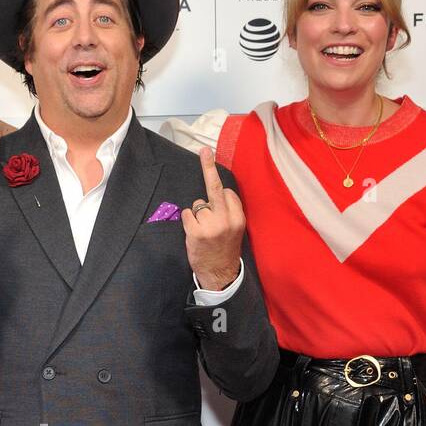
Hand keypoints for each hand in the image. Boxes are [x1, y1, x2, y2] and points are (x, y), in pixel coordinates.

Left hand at [182, 147, 245, 290]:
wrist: (220, 274)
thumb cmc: (225, 250)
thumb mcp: (236, 230)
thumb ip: (230, 212)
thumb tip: (220, 192)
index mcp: (238, 218)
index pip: (227, 193)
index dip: (221, 195)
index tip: (218, 182)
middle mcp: (226, 220)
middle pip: (215, 187)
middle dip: (208, 167)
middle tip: (204, 151)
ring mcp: (210, 226)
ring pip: (198, 204)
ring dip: (197, 213)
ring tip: (203, 230)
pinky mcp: (195, 232)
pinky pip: (187, 214)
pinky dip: (188, 220)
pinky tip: (194, 232)